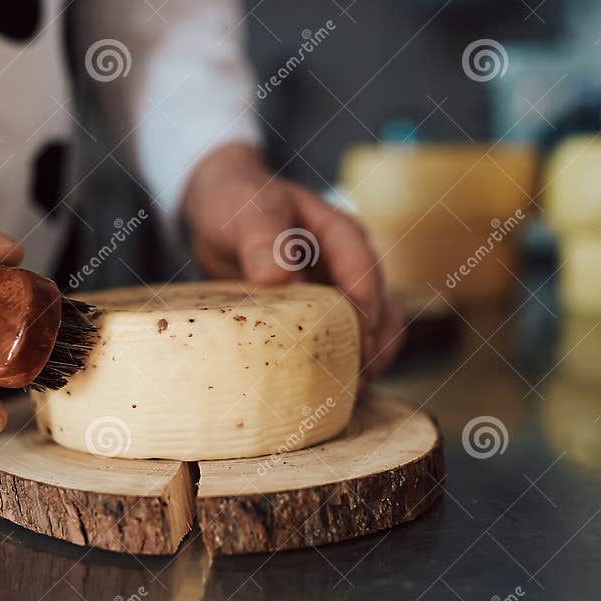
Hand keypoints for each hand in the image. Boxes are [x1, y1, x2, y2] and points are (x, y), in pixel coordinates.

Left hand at [182, 144, 402, 381]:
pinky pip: (344, 344)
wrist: (219, 211)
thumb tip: (276, 277)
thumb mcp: (245, 211)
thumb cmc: (237, 203)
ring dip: (367, 363)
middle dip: (373, 348)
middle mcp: (349, 265)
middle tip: (354, 384)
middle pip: (382, 310)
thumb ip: (261, 237)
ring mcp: (339, 292)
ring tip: (347, 396)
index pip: (363, 272)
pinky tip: (327, 395)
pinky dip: (343, 367)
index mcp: (339, 233)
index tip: (357, 344)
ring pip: (374, 332)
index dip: (364, 309)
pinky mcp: (322, 315)